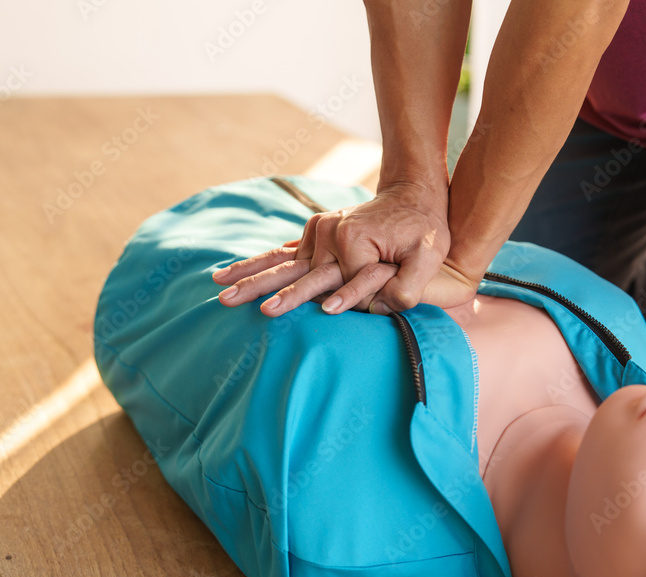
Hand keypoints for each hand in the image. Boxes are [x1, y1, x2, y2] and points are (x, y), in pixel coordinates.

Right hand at [213, 182, 449, 316]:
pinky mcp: (317, 233)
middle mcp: (329, 234)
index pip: (338, 288)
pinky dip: (259, 262)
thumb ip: (405, 287)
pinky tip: (233, 271)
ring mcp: (320, 232)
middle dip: (257, 289)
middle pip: (290, 272)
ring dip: (247, 274)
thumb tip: (372, 308)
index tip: (299, 312)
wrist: (417, 195)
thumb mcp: (427, 257)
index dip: (342, 302)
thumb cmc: (427, 231)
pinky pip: (284, 252)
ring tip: (218, 286)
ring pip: (279, 261)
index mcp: (352, 242)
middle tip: (225, 302)